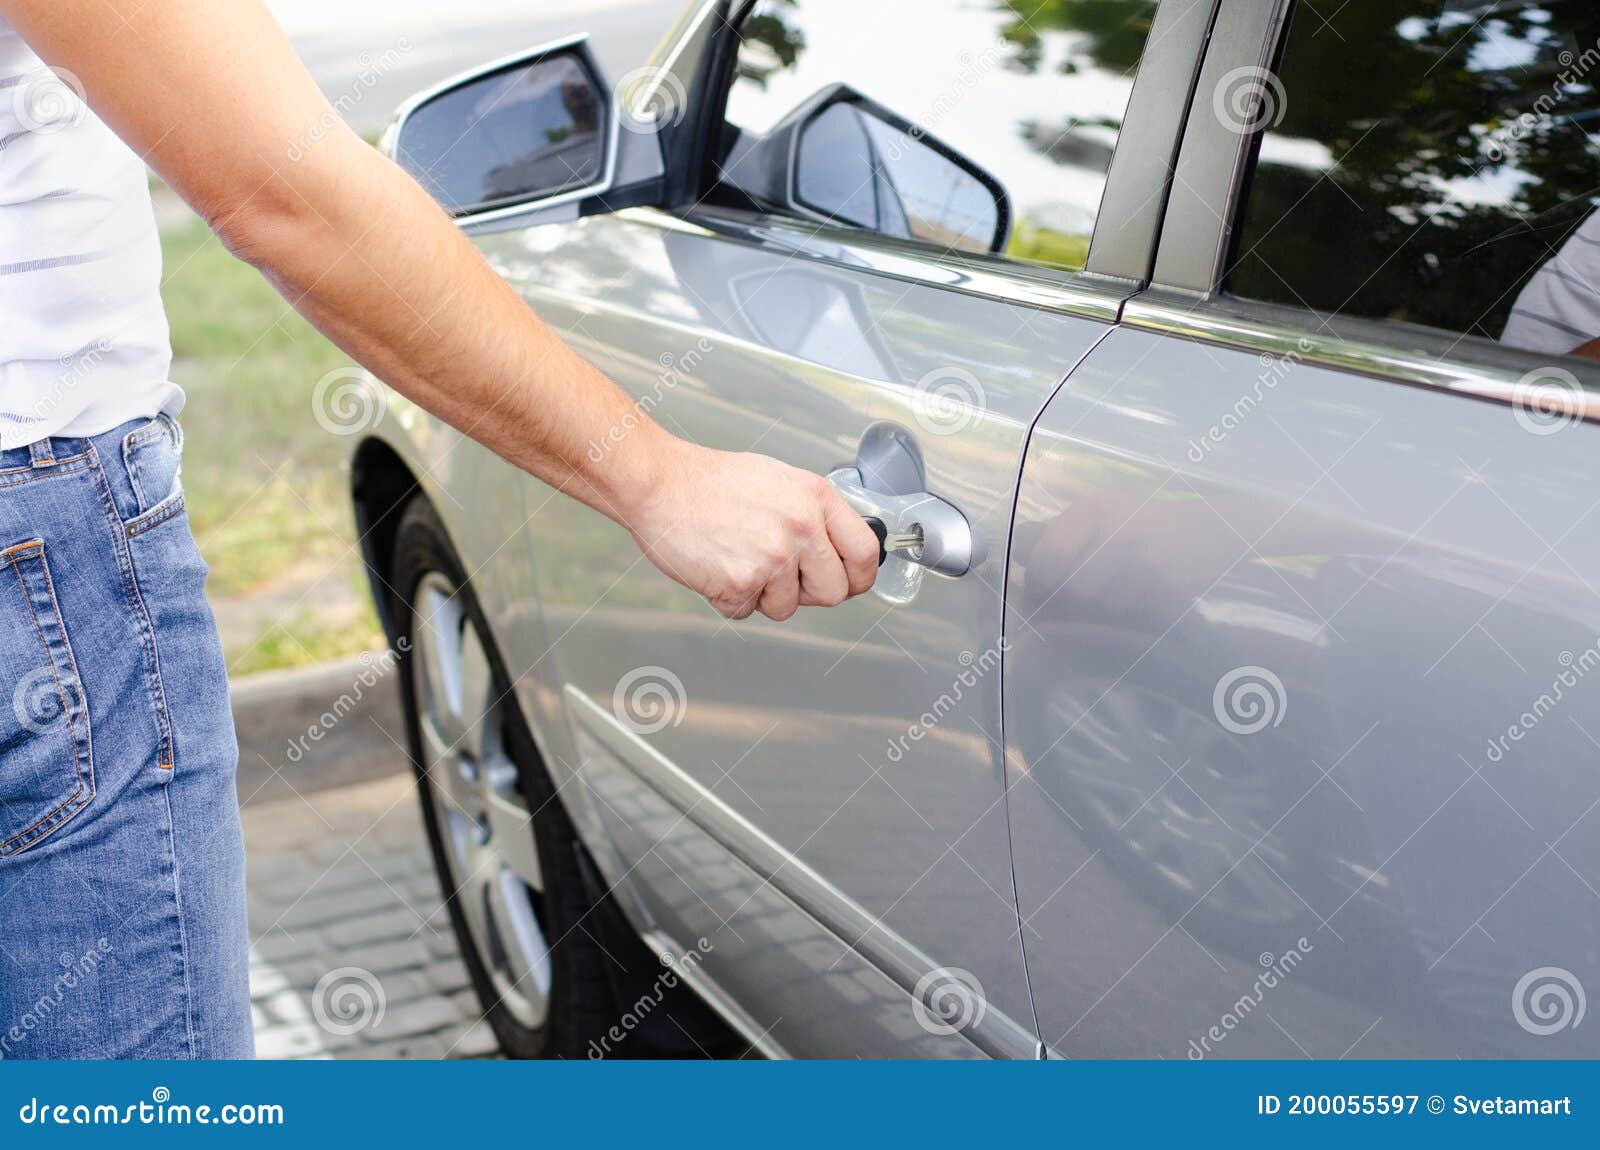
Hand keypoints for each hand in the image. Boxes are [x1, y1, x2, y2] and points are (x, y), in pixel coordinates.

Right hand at [624, 443, 879, 620]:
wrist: (660, 484)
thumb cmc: (713, 482)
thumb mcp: (781, 480)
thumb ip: (815, 514)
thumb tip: (841, 549)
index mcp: (816, 498)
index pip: (866, 553)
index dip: (859, 576)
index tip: (850, 581)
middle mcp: (801, 527)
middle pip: (834, 592)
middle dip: (809, 592)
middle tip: (782, 574)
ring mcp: (772, 557)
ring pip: (787, 607)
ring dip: (764, 594)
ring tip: (739, 557)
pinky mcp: (740, 582)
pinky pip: (747, 611)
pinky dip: (730, 597)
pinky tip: (719, 565)